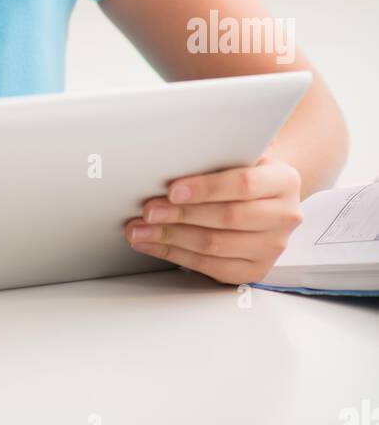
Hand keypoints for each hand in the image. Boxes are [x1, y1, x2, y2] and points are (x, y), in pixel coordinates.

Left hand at [122, 154, 303, 284]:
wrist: (267, 195)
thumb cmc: (245, 170)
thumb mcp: (242, 155)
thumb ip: (218, 155)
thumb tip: (174, 156)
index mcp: (284, 182)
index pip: (243, 184)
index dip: (205, 188)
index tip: (172, 190)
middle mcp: (284, 216)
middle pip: (227, 218)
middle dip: (181, 215)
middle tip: (148, 210)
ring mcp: (272, 247)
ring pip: (216, 246)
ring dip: (171, 238)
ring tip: (141, 230)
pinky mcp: (255, 269)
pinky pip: (212, 266)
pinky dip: (177, 255)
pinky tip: (155, 245)